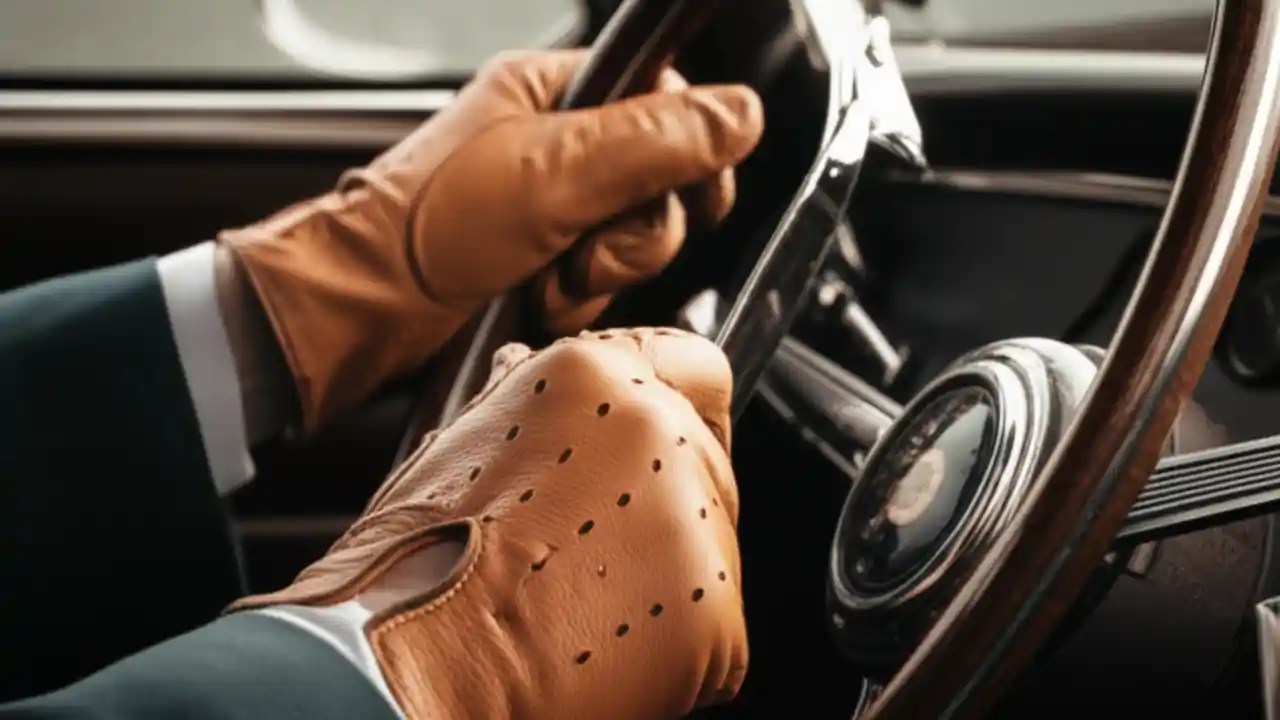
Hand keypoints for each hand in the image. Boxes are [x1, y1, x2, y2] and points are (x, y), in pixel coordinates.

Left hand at [219, 49, 763, 430]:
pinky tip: (539, 297)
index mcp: (556, 91)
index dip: (688, 152)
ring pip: (636, 237)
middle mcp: (559, 141)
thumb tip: (743, 113)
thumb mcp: (555, 172)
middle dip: (634, 230)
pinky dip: (579, 296)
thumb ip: (655, 141)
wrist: (365, 306)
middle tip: (589, 241)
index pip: (668, 101)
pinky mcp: (543, 254)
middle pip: (662, 180)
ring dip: (603, 270)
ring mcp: (552, 202)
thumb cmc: (426, 227)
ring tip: (548, 275)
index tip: (686, 191)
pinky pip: (602, 275)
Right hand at [231, 328, 745, 718]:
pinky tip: (594, 643)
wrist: (411, 659)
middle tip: (588, 546)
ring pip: (707, 551)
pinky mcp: (715, 615)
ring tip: (573, 598)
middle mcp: (664, 434)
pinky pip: (712, 631)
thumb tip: (530, 373)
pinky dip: (668, 645)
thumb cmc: (413, 562)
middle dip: (660, 501)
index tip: (671, 436)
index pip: (695, 366)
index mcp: (601, 379)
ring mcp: (698, 526)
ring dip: (658, 574)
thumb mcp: (457, 445)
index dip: (683, 403)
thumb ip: (522, 402)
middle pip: (705, 465)